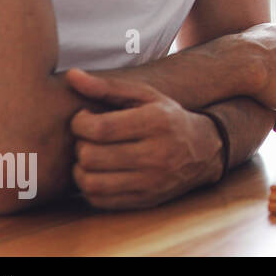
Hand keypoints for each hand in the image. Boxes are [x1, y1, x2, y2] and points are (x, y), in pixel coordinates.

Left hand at [66, 69, 223, 209]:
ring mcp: (152, 181)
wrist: (204, 150)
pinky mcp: (146, 200)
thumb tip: (71, 75)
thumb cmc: (167, 118)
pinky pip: (99, 200)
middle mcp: (157, 154)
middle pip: (91, 156)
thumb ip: (107, 86)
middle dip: (80, 145)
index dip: (79, 124)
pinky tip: (99, 173)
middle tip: (88, 138)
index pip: (99, 128)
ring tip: (91, 156)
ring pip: (91, 182)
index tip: (84, 119)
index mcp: (157, 122)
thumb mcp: (145, 96)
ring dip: (81, 169)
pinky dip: (90, 187)